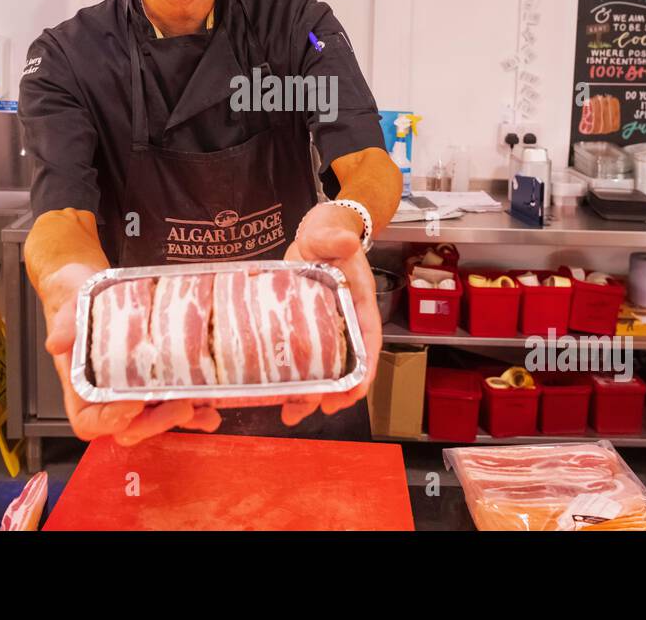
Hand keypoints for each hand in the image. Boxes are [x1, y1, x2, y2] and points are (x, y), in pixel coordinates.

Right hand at [41, 263, 220, 444]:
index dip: (110, 422)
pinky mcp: (156, 383)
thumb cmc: (78, 305)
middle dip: (155, 422)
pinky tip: (210, 407)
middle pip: (128, 428)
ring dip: (180, 421)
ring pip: (155, 421)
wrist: (93, 291)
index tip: (131, 405)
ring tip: (203, 411)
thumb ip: (63, 325)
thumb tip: (57, 343)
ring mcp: (134, 393)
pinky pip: (173, 405)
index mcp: (82, 388)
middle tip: (179, 405)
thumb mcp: (68, 308)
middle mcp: (108, 397)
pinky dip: (194, 412)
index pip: (90, 422)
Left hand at [281, 203, 381, 425]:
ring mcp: (325, 326)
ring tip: (292, 413)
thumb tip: (346, 243)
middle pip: (347, 363)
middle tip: (317, 409)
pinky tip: (277, 390)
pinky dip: (293, 374)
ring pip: (324, 366)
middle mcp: (345, 320)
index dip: (365, 370)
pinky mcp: (303, 326)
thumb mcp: (330, 234)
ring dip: (311, 392)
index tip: (356, 392)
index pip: (368, 341)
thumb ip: (336, 240)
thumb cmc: (330, 234)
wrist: (317, 232)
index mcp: (360, 303)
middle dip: (335, 392)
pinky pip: (302, 355)